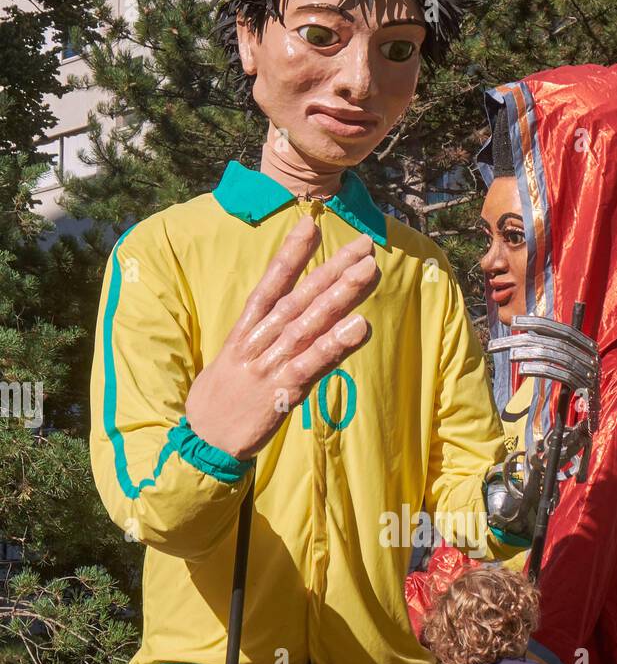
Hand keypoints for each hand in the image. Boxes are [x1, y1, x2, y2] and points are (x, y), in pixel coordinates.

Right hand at [185, 218, 378, 458]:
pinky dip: (337, 344)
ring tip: (367, 271)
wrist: (202, 440)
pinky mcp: (282, 392)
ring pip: (309, 323)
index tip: (310, 223)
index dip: (290, 254)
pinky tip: (361, 326)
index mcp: (245, 333)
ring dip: (340, 295)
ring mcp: (270, 365)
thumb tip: (281, 319)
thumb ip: (259, 339)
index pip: (269, 285)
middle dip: (332, 269)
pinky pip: (314, 364)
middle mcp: (258, 342)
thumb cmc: (222, 401)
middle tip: (363, 244)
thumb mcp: (234, 361)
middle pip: (299, 298)